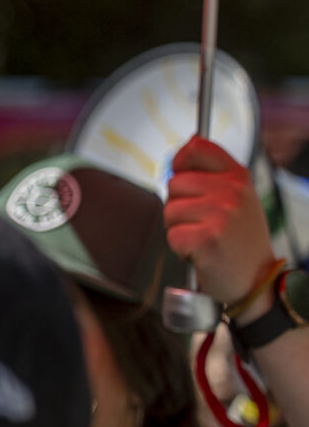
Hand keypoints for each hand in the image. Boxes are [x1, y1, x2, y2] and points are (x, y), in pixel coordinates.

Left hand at [166, 137, 272, 308]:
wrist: (256, 279)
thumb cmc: (239, 240)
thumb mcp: (237, 199)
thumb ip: (211, 177)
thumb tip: (178, 157)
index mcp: (238, 176)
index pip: (197, 147)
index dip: (180, 161)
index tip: (181, 173)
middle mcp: (232, 191)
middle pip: (174, 184)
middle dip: (178, 206)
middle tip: (201, 224)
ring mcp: (221, 214)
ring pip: (169, 211)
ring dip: (179, 229)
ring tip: (203, 238)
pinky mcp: (208, 239)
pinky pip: (172, 235)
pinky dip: (180, 248)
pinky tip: (200, 253)